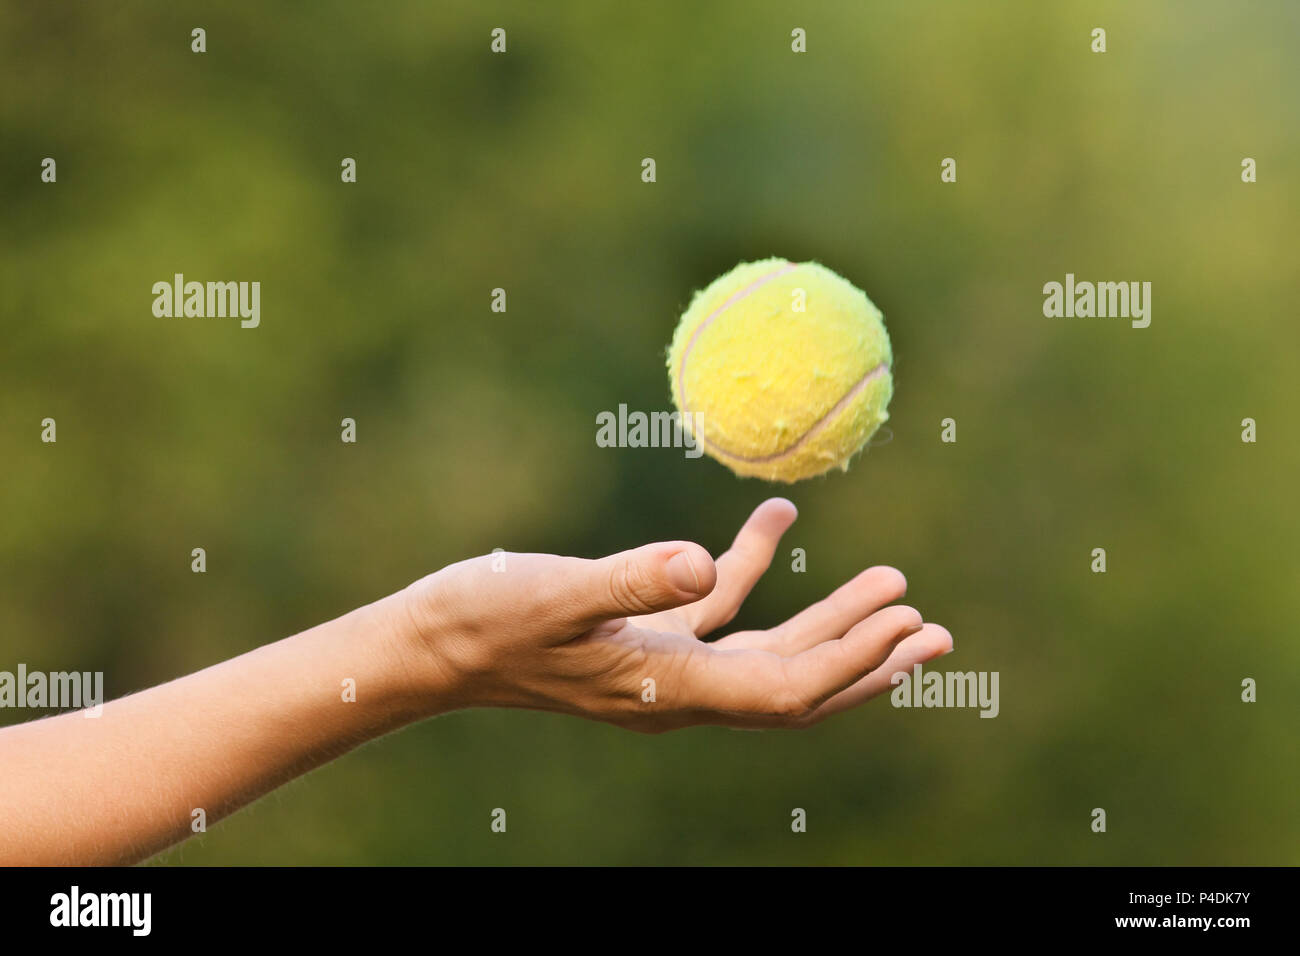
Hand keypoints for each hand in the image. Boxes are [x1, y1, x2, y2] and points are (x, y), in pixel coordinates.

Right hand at [401, 498, 951, 731]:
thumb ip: (631, 578)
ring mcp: (663, 665)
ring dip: (830, 621)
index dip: (854, 662)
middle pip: (798, 682)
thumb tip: (706, 564)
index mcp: (670, 688)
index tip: (910, 626)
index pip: (787, 689)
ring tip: (891, 584)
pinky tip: (776, 520)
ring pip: (768, 650)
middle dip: (869, 657)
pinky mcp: (643, 636)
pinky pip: (717, 609)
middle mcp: (680, 689)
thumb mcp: (555, 594)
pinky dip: (754, 570)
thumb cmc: (486, 620)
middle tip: (934, 627)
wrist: (434, 646)